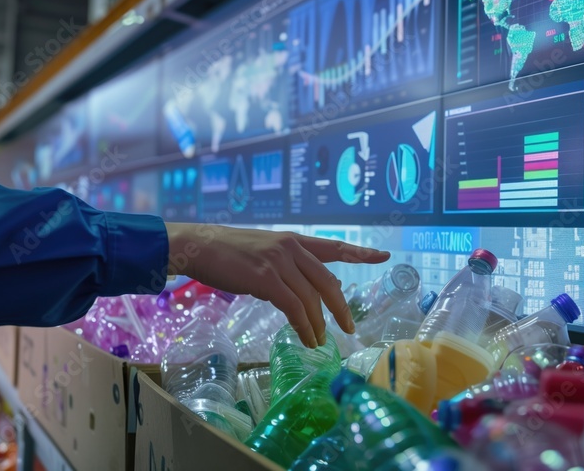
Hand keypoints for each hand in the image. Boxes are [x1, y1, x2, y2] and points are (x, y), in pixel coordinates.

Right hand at [165, 223, 389, 348]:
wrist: (200, 246)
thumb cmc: (227, 253)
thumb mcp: (263, 252)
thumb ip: (286, 267)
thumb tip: (303, 292)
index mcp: (293, 241)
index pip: (333, 247)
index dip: (360, 253)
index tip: (384, 256)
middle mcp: (291, 248)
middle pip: (327, 281)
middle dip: (340, 308)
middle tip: (350, 327)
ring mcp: (279, 262)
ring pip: (311, 299)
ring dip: (318, 324)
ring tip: (319, 342)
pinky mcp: (266, 279)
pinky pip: (294, 308)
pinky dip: (303, 326)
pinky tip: (306, 338)